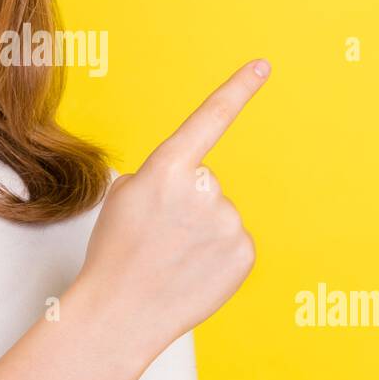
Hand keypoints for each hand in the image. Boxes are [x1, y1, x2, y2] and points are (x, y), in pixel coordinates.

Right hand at [75, 58, 270, 357]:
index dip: (237, 90)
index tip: (262, 65)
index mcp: (168, 169)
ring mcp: (228, 222)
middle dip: (185, 202)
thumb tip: (188, 182)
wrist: (121, 314)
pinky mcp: (244, 253)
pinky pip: (233, 241)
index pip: (209, 119)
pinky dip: (216, 255)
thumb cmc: (116, 254)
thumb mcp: (124, 197)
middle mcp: (204, 189)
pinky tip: (192, 271)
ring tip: (171, 258)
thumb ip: (160, 175)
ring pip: (219, 213)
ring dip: (200, 231)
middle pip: (204, 181)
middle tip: (158, 236)